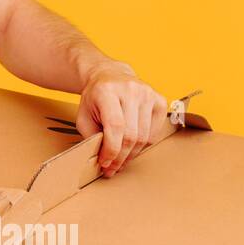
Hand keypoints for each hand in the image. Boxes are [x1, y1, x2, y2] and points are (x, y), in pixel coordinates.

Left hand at [75, 62, 169, 177]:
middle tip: (112, 168)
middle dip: (121, 157)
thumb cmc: (95, 98)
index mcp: (107, 91)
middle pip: (131, 135)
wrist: (109, 75)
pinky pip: (154, 132)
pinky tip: (132, 146)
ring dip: (132, 154)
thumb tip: (103, 160)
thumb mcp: (83, 115)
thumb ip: (91, 136)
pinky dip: (143, 144)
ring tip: (120, 161)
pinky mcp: (160, 100)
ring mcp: (148, 93)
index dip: (111, 150)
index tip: (105, 164)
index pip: (115, 127)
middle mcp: (130, 90)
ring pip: (144, 137)